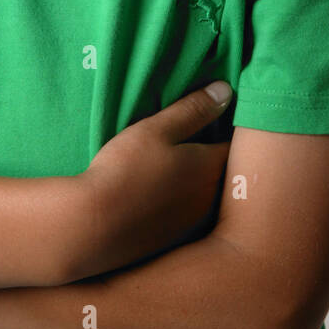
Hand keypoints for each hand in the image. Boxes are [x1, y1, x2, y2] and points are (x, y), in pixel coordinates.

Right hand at [74, 82, 233, 279]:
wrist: (93, 228)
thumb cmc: (126, 171)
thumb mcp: (156, 130)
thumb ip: (192, 110)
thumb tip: (225, 90)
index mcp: (211, 168)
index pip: (235, 145)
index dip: (229, 128)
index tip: (220, 116)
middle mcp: (210, 198)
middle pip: (223, 171)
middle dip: (215, 154)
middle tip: (199, 136)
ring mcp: (192, 222)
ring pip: (205, 193)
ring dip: (198, 180)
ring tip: (176, 163)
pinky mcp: (173, 238)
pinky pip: (186, 212)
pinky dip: (180, 200)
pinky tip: (159, 193)